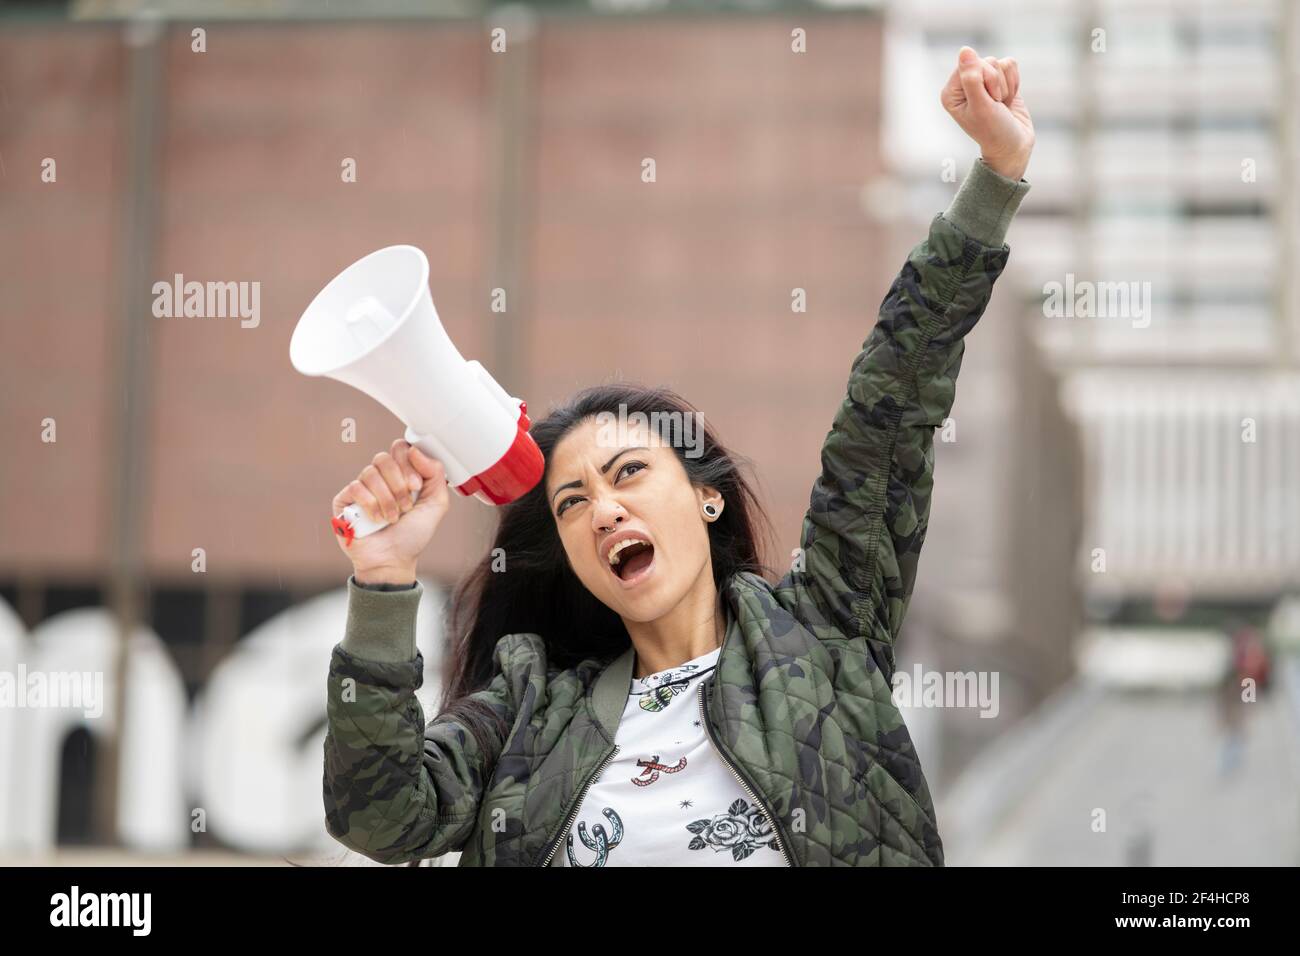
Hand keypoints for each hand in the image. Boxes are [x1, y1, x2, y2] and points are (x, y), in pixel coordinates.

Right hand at [331, 439, 449, 583]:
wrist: (394, 560)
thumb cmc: (413, 534)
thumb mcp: (436, 503)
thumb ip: (435, 473)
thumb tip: (415, 450)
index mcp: (401, 474)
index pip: (400, 449)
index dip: (409, 464)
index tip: (416, 486)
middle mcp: (380, 478)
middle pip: (384, 458)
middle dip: (399, 484)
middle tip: (406, 505)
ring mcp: (362, 488)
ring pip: (370, 473)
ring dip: (387, 499)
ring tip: (393, 517)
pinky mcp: (345, 499)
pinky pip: (356, 487)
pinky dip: (371, 505)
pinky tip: (376, 520)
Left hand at [940, 46, 1033, 181]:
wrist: (1013, 146)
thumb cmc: (993, 131)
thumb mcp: (981, 106)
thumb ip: (972, 78)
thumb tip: (965, 50)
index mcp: (951, 92)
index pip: (970, 64)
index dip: (985, 80)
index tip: (987, 101)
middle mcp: (964, 84)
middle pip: (987, 61)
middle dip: (997, 84)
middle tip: (995, 105)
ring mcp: (982, 81)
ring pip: (1001, 63)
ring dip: (1007, 86)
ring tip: (1001, 105)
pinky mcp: (1000, 80)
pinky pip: (1011, 65)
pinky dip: (1015, 83)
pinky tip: (1008, 100)